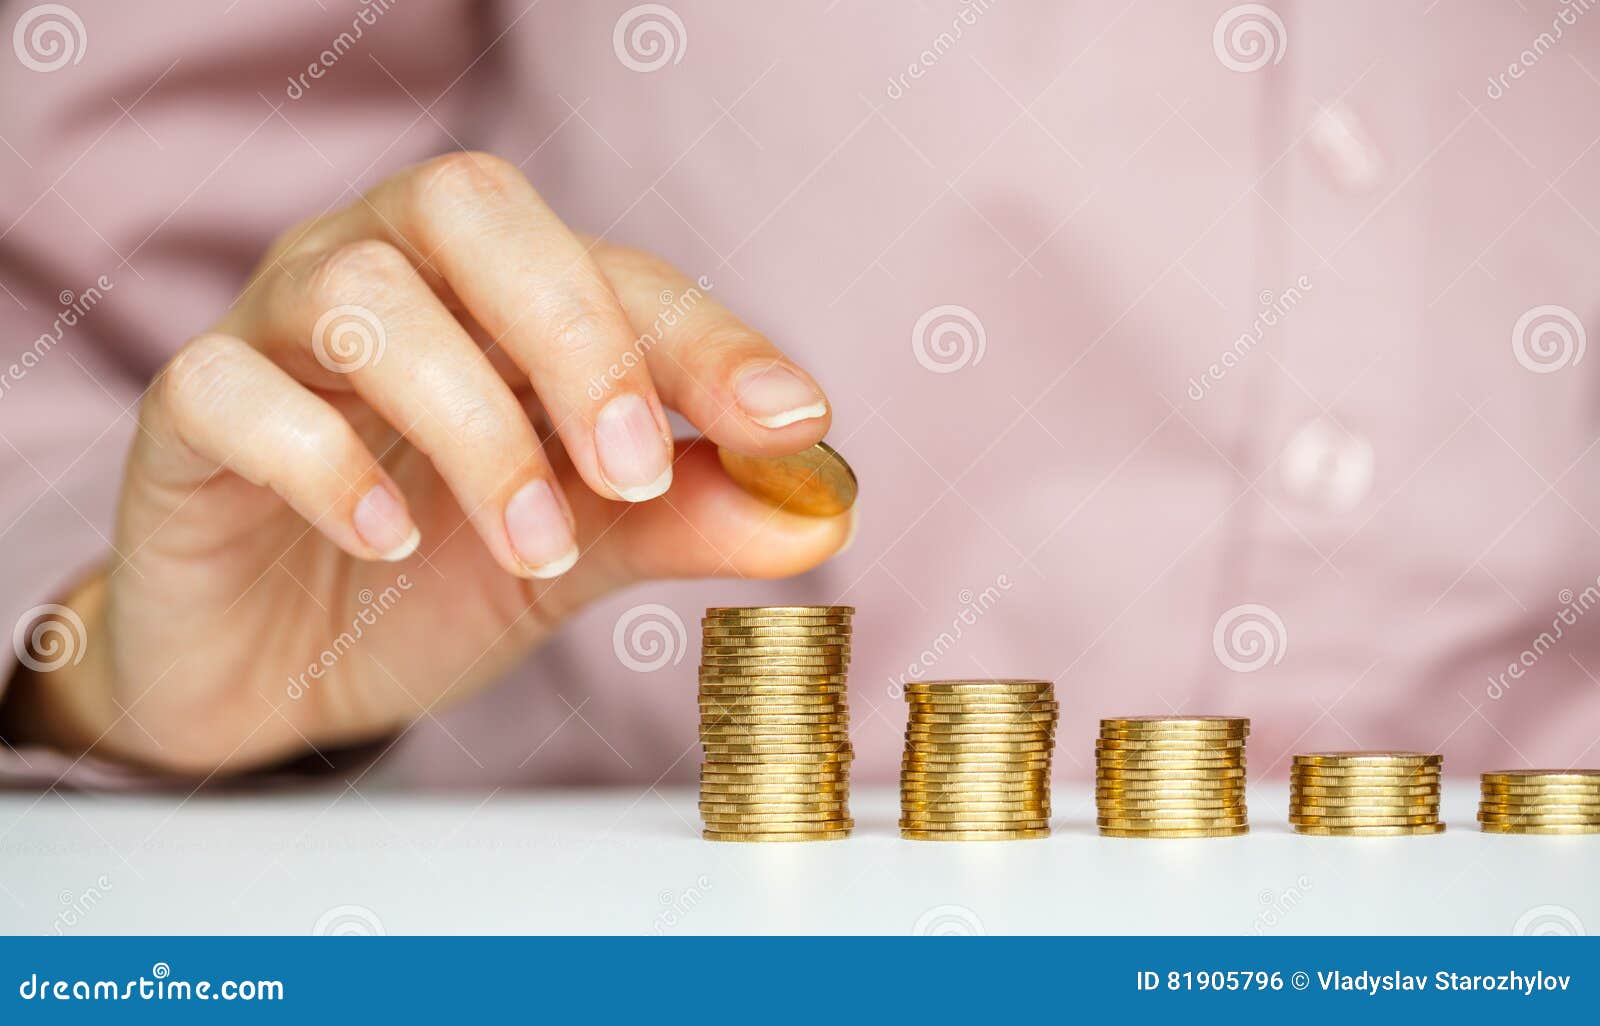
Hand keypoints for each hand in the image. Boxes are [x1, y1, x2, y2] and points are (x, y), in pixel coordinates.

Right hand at [3, 152, 851, 774]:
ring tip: (530, 543)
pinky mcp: (186, 419)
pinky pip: (228, 389)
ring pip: (358, 291)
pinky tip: (388, 541)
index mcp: (493, 296)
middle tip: (634, 473)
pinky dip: (321, 460)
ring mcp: (276, 336)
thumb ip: (682, 520)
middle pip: (470, 209)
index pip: (611, 271)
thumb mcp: (576, 550)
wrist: (272, 671)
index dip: (704, 340)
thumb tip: (821, 515)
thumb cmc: (426, 581)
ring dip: (470, 423)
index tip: (789, 422)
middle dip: (574, 336)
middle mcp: (387, 278)